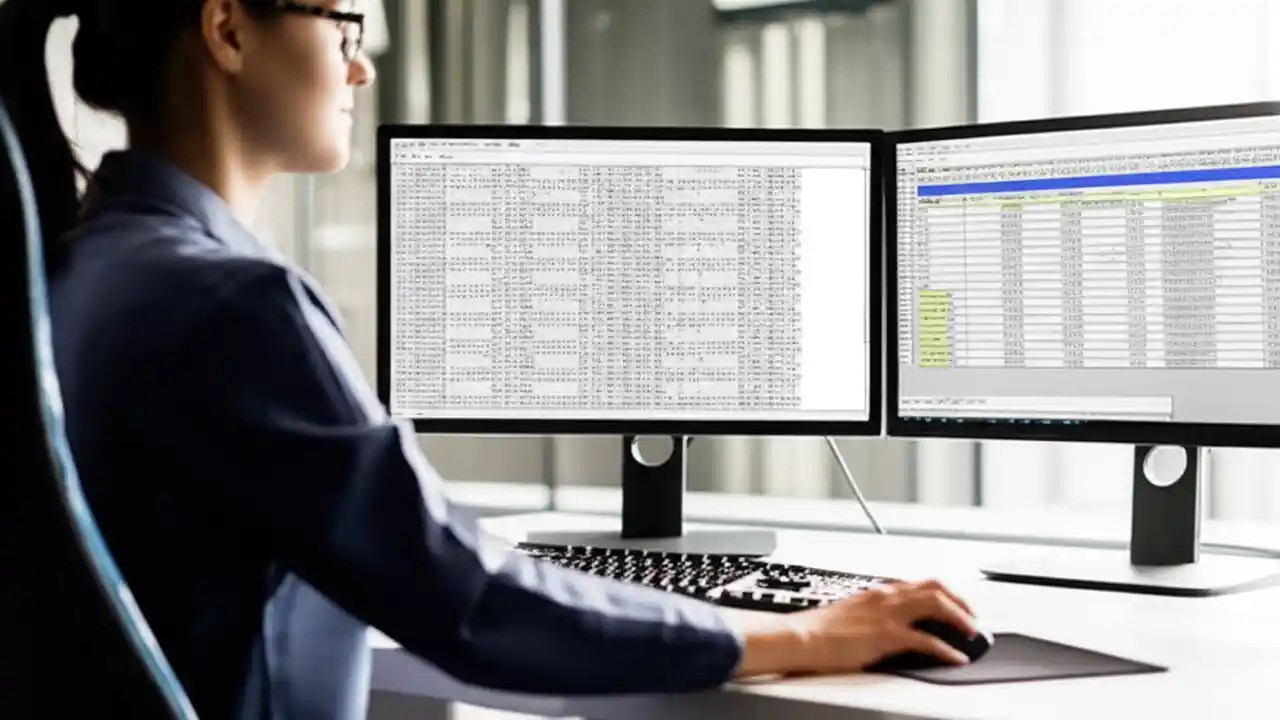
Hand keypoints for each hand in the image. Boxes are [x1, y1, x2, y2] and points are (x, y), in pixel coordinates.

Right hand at [728, 579, 978, 677]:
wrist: (801, 637)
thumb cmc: (820, 629)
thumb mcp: (853, 613)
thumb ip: (876, 612)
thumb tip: (892, 623)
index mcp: (880, 591)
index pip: (923, 583)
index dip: (947, 593)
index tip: (959, 605)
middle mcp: (887, 597)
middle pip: (936, 587)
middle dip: (961, 601)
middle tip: (973, 618)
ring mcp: (888, 615)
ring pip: (937, 605)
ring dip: (960, 618)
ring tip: (972, 632)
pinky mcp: (885, 636)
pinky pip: (925, 640)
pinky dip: (946, 650)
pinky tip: (955, 658)